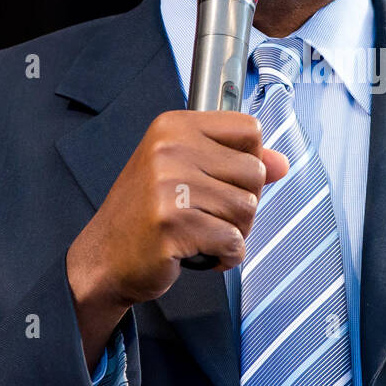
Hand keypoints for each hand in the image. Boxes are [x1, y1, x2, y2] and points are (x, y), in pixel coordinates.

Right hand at [66, 110, 289, 362]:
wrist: (103, 258)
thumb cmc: (146, 215)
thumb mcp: (187, 173)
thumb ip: (236, 163)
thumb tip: (282, 163)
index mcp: (174, 127)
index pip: (249, 129)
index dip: (250, 161)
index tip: (225, 181)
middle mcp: (170, 149)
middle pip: (255, 172)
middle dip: (243, 204)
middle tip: (209, 216)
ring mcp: (168, 185)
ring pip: (247, 209)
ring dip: (234, 232)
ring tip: (202, 235)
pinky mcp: (172, 223)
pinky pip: (232, 241)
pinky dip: (225, 256)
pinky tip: (199, 253)